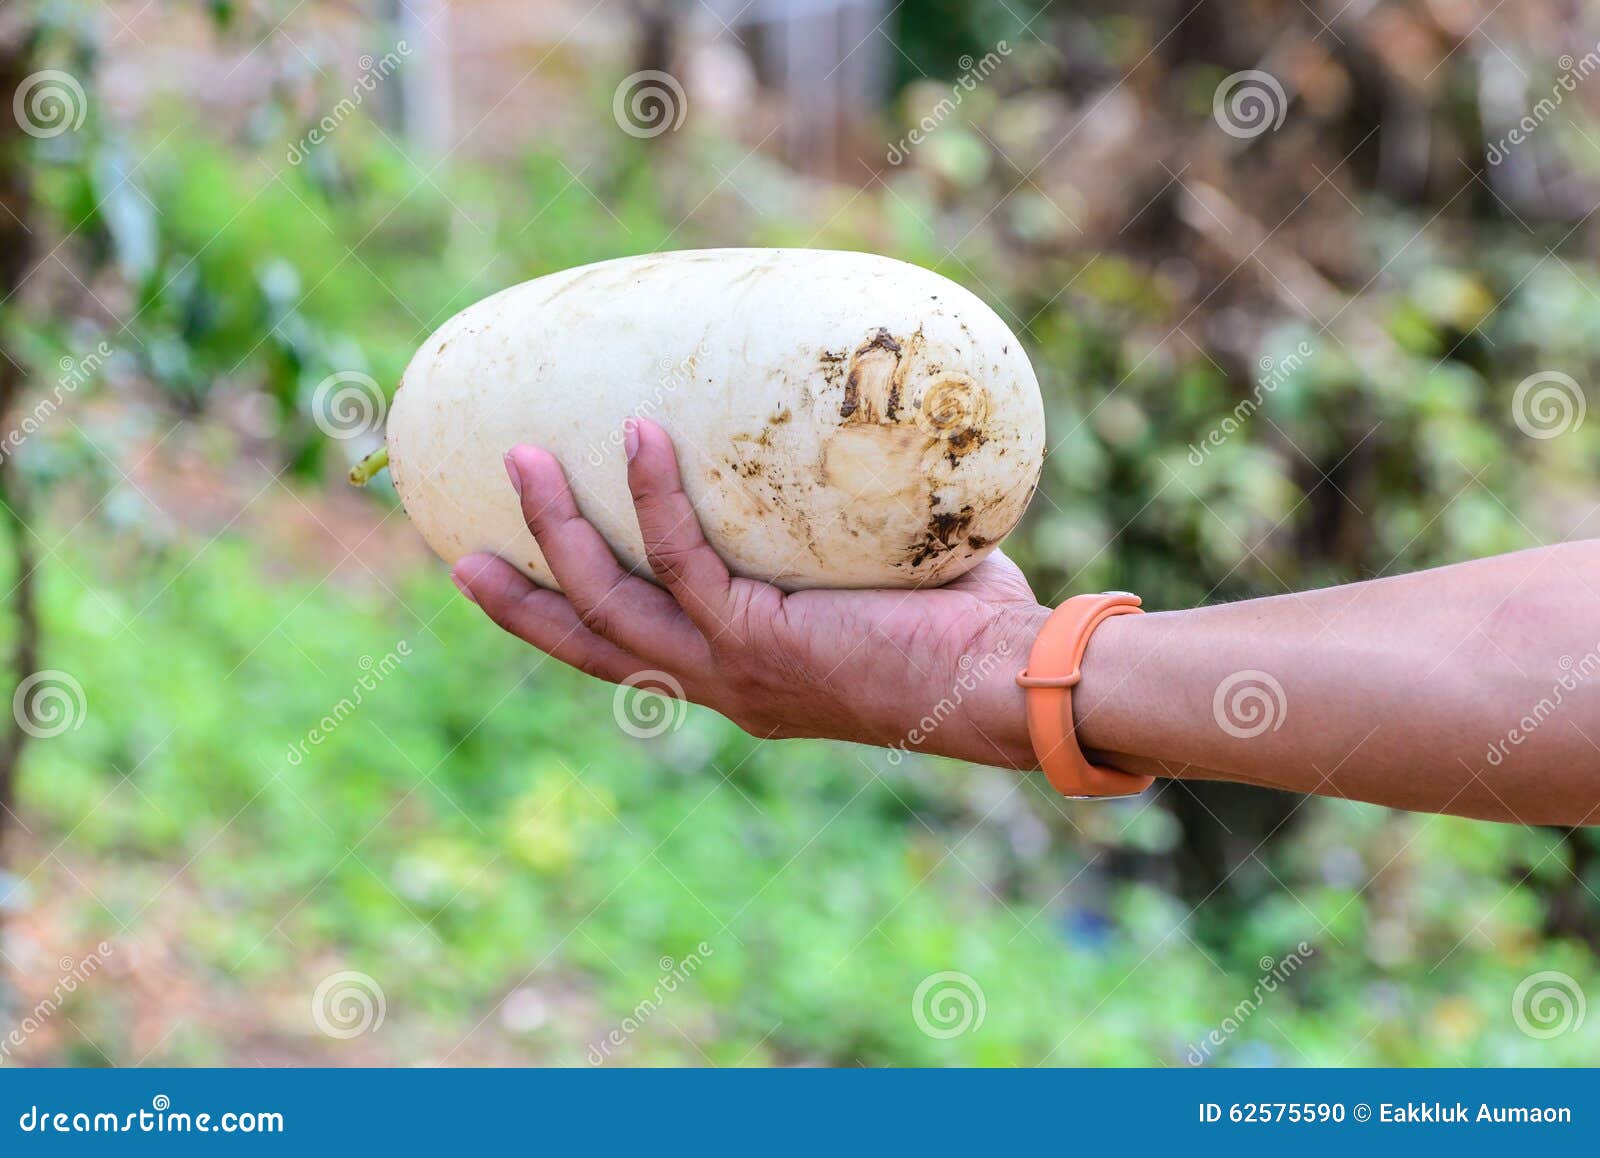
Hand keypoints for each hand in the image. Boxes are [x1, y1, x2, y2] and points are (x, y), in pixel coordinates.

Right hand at [450, 418, 1048, 767]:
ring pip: (612, 607)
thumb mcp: (875, 581)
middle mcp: (725, 686)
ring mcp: (736, 670)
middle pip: (593, 646)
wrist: (1010, 684)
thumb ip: (838, 529)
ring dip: (558, 535)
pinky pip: (686, 562)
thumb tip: (848, 433)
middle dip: (523, 600)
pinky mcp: (762, 642)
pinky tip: (640, 436)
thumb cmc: (968, 629)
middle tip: (460, 549)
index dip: (568, 621)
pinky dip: (655, 497)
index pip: (635, 655)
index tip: (515, 579)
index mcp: (742, 679)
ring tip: (522, 458)